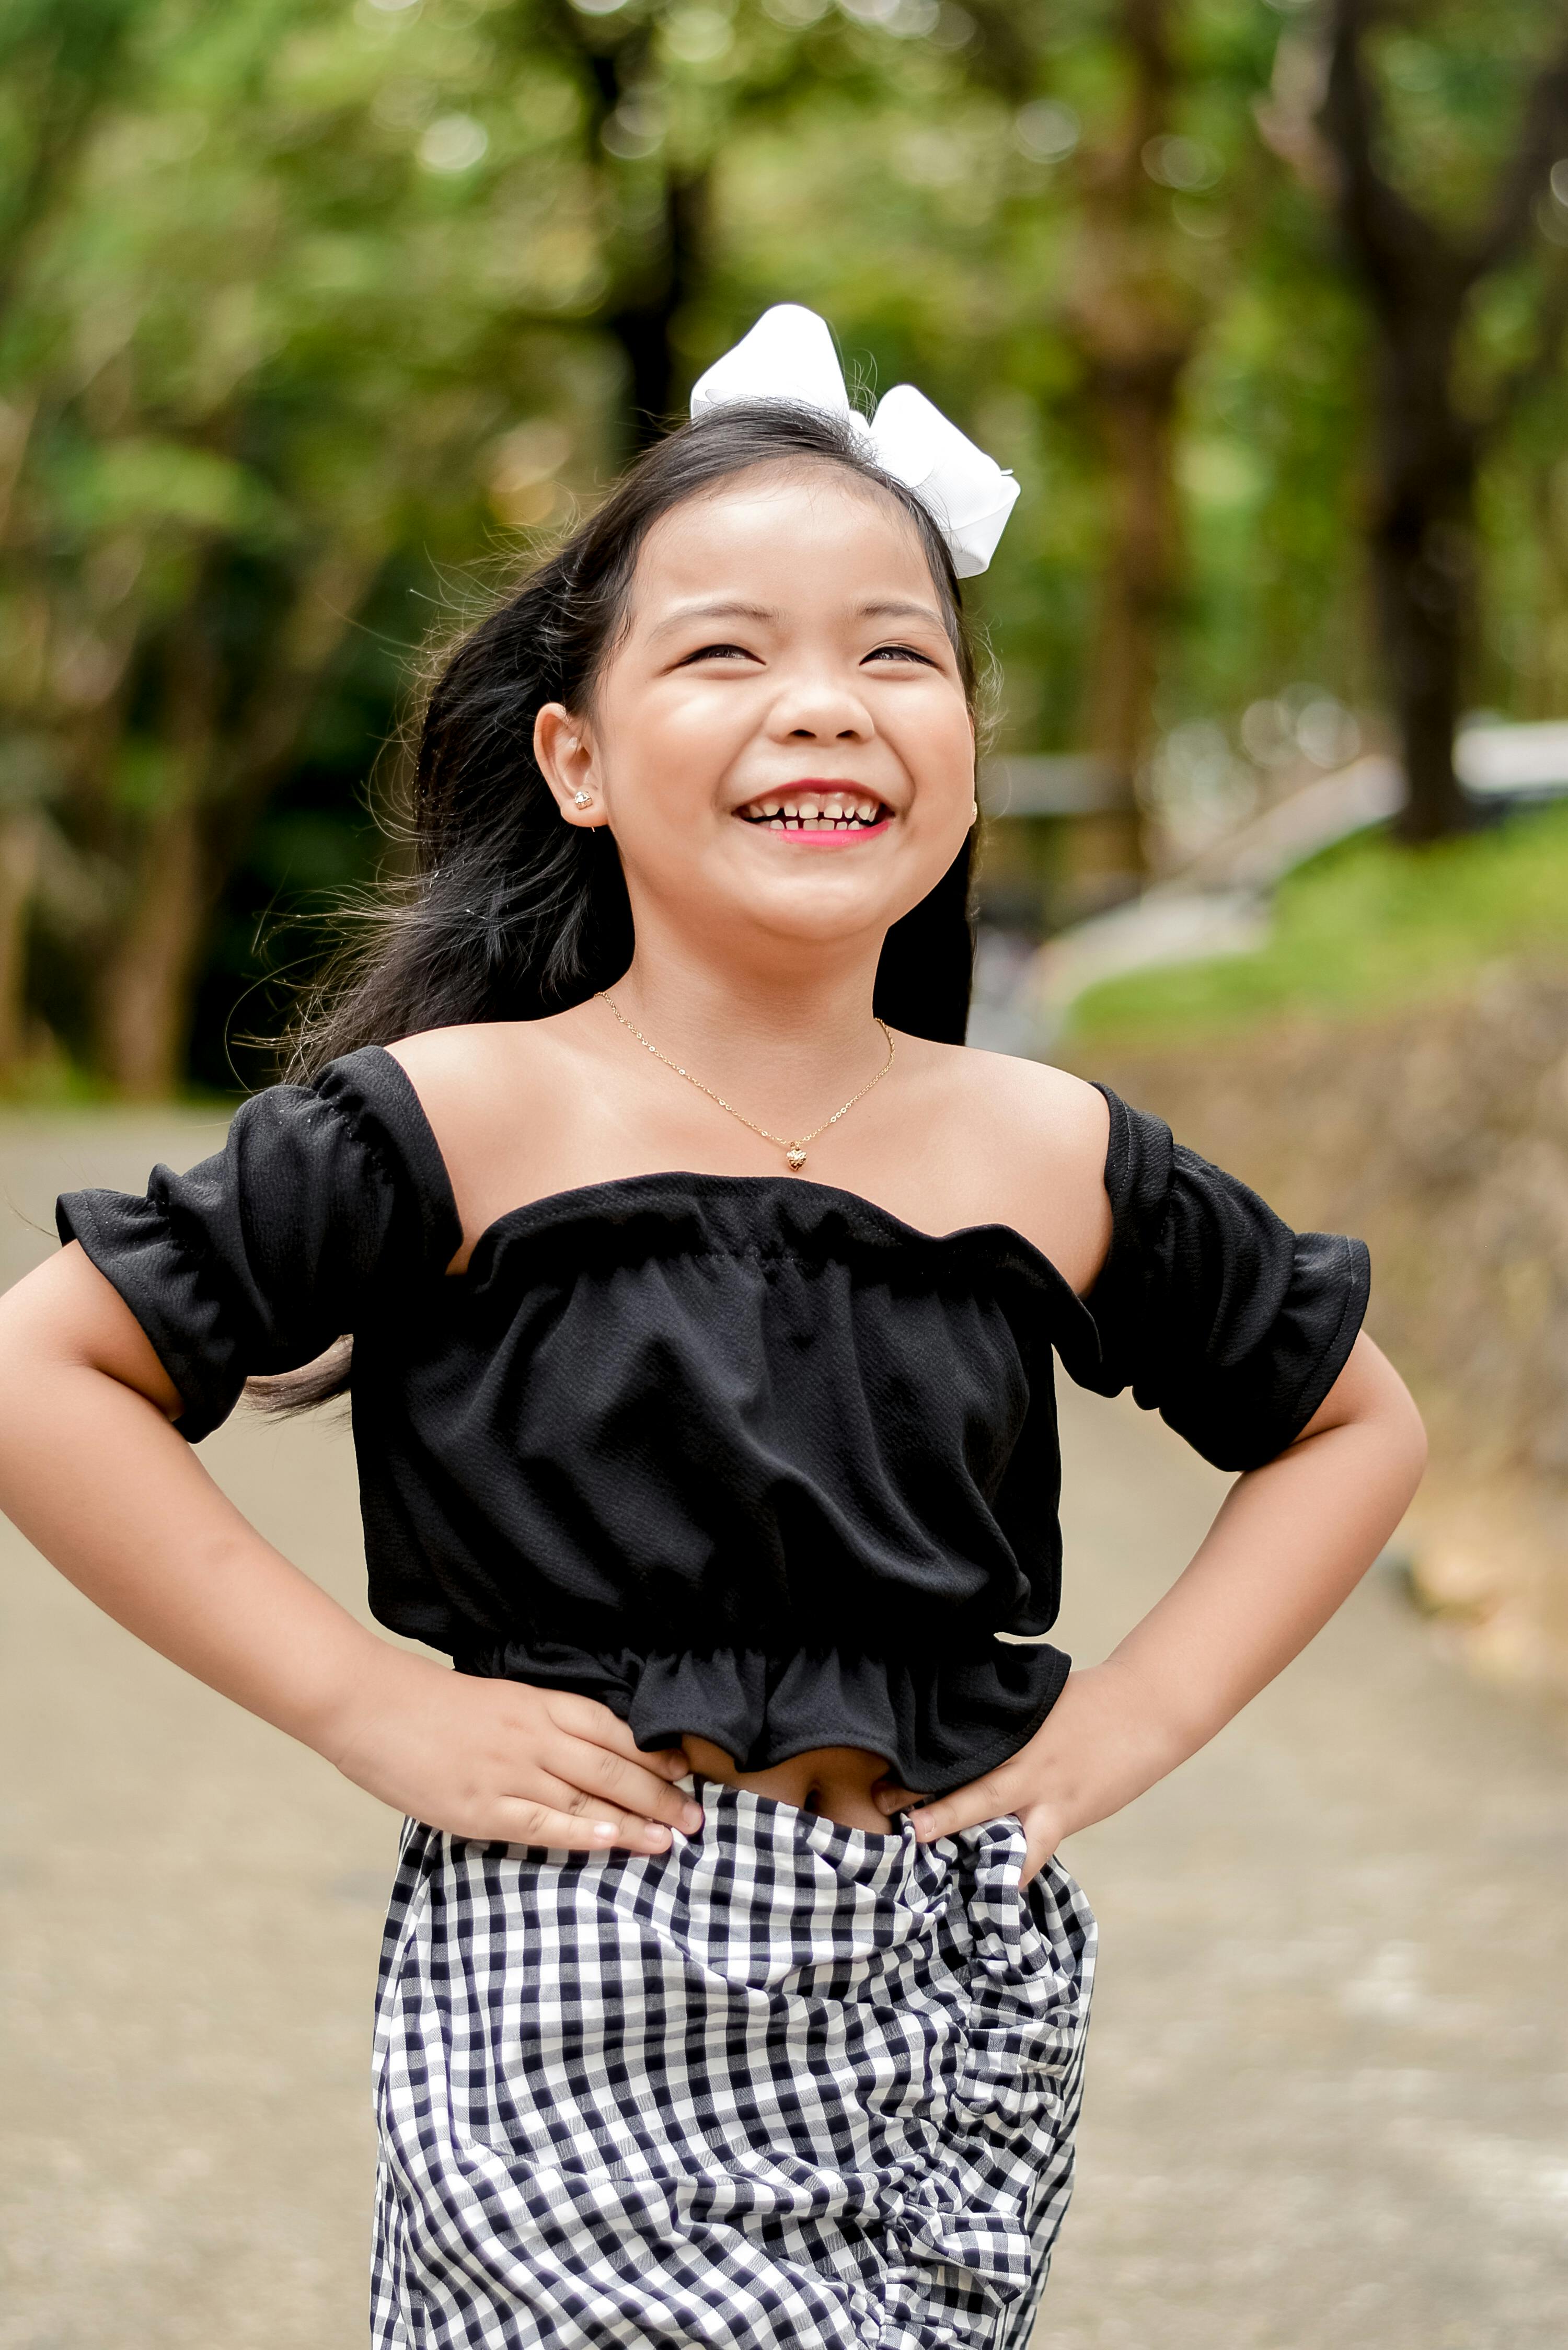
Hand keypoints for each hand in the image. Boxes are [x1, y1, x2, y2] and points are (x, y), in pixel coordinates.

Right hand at [321, 1643, 703, 1851]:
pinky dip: (583, 1831)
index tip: (687, 1770)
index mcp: (537, 1704)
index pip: (613, 1728)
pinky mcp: (482, 1808)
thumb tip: (577, 1750)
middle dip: (661, 1792)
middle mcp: (533, 1736)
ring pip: (588, 1796)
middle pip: (613, 1765)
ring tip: (672, 1838)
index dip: (654, 1752)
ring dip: (636, 1818)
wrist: (370, 1705)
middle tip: (697, 1816)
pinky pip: (543, 1822)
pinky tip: (614, 1839)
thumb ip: (536, 1723)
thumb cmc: (429, 1704)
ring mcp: (509, 1773)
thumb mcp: (496, 1701)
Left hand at [872, 1661, 1176, 1886]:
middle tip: (890, 1815)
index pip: (960, 1749)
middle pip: (971, 1791)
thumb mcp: (1035, 1700)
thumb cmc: (1088, 1699)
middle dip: (932, 1810)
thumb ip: (998, 1714)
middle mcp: (1024, 1763)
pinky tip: (995, 1897)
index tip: (882, 1776)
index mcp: (1012, 1730)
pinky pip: (1035, 1851)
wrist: (1145, 1709)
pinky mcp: (1069, 1815)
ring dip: (971, 1855)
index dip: (924, 1765)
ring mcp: (1048, 1794)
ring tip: (936, 1880)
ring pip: (1002, 1832)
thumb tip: (958, 1717)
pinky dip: (1015, 1872)